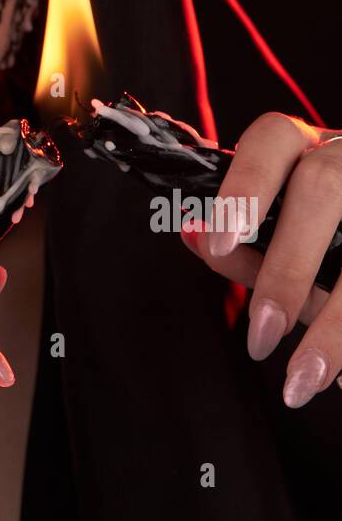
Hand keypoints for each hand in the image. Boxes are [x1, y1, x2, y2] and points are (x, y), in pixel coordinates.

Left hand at [180, 111, 341, 408]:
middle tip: (259, 338)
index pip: (272, 139)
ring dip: (336, 326)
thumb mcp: (281, 237)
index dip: (244, 186)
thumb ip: (238, 244)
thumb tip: (193, 236)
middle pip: (323, 189)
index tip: (217, 243)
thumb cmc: (319, 235)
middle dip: (288, 268)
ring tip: (303, 381)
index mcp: (307, 146)